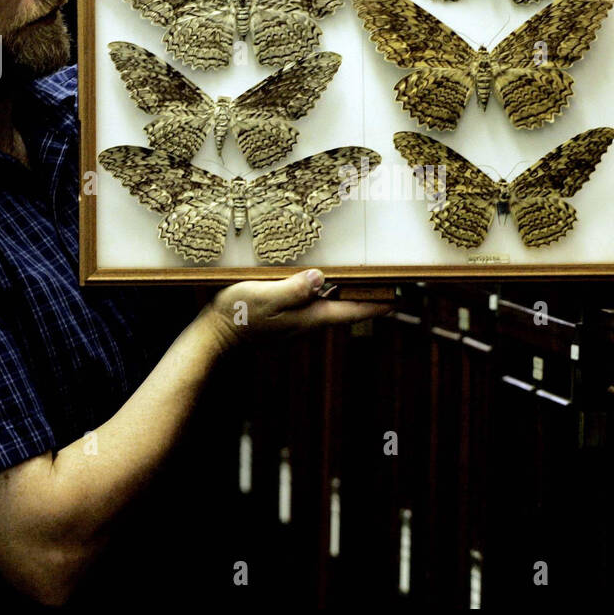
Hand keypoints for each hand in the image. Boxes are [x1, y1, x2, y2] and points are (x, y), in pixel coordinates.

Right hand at [201, 268, 391, 349]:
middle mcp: (308, 322)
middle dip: (365, 294)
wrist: (214, 338)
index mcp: (310, 317)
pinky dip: (323, 292)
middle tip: (387, 281)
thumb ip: (294, 288)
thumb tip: (321, 278)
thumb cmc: (239, 315)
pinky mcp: (284, 319)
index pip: (352, 311)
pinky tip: (320, 280)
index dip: (377, 304)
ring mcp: (296, 322)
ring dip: (345, 292)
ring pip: (328, 306)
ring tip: (361, 276)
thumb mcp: (265, 295)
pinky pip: (311, 304)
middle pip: (345, 308)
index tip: (399, 297)